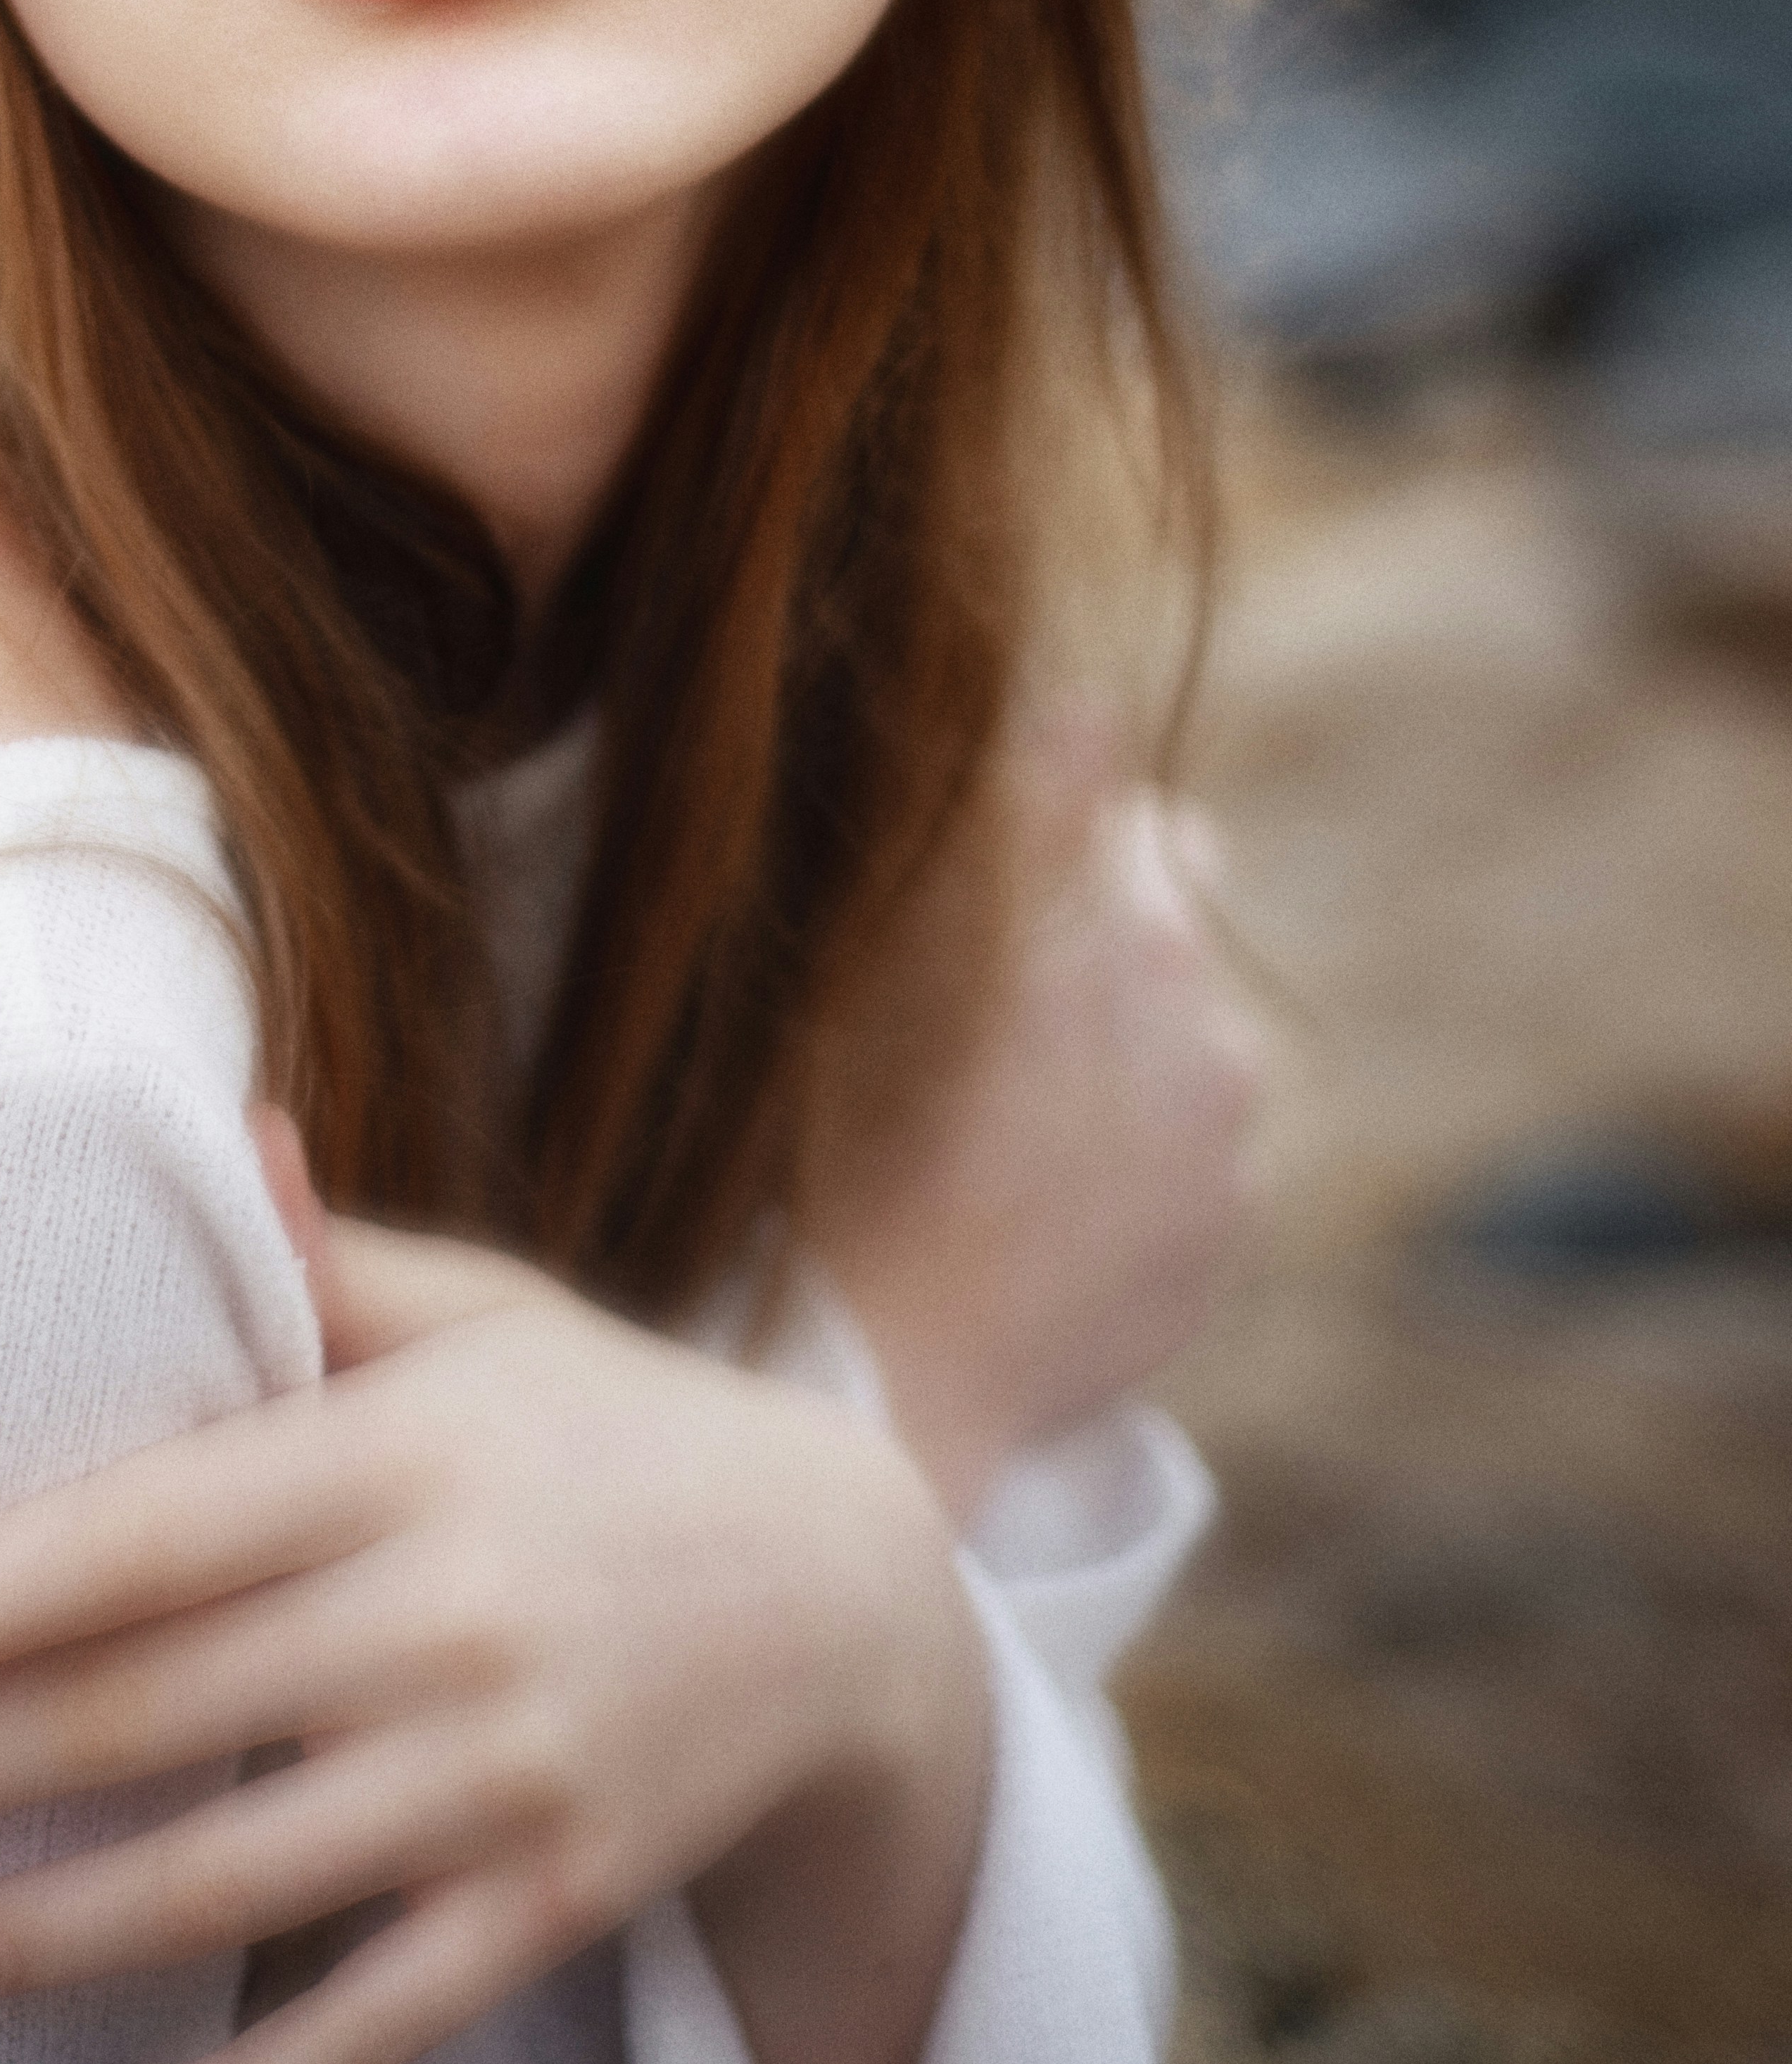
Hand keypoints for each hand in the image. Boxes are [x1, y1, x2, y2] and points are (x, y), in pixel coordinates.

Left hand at [0, 1180, 987, 2063]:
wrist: (845, 1594)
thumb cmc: (608, 1427)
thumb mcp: (489, 1317)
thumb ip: (335, 1258)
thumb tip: (228, 1131)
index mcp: (400, 1456)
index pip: (143, 1536)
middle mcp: (442, 1615)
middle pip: (143, 1715)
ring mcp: (502, 1773)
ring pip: (224, 1879)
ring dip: (28, 1938)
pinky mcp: (552, 1900)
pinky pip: (374, 2017)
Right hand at [818, 702, 1267, 1520]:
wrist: (885, 1360)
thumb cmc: (842, 1126)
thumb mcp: (887, 930)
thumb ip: (1015, 801)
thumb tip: (1087, 704)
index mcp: (1125, 912)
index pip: (1130, 805)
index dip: (1054, 828)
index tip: (982, 876)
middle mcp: (1203, 1009)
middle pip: (1168, 912)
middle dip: (1093, 930)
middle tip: (978, 994)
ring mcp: (1222, 1129)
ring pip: (1179, 1033)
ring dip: (1115, 1040)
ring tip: (990, 1104)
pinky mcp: (1220, 1229)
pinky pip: (1185, 1146)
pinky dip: (1126, 1146)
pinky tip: (1029, 1183)